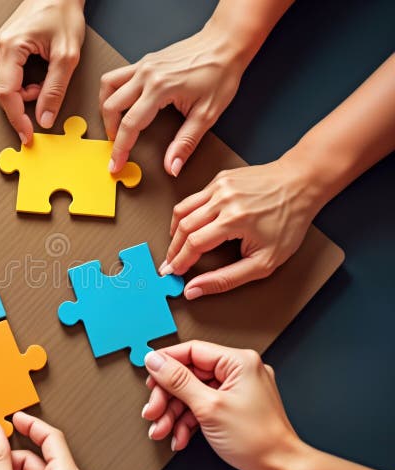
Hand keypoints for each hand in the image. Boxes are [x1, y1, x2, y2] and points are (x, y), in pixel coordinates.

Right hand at [0, 0, 84, 143]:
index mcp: (10, 47)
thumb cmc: (62, 12)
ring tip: (44, 81)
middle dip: (24, 104)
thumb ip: (55, 90)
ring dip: (24, 94)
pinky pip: (6, 78)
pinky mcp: (1, 49)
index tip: (26, 135)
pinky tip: (37, 77)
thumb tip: (45, 117)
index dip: (16, 119)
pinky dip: (22, 86)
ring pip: (4, 87)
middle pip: (3, 93)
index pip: (6, 94)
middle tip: (45, 102)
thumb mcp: (67, 55)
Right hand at [100, 25, 247, 175]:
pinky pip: (117, 75)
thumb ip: (185, 143)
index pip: (130, 124)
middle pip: (111, 106)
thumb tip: (172, 167)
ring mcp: (143, 65)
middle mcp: (146, 75)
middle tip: (118, 146)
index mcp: (160, 89)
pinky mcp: (145, 61)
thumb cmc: (220, 73)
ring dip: (107, 108)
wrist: (225, 44)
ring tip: (115, 124)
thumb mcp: (206, 114)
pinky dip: (113, 91)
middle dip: (111, 131)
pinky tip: (123, 103)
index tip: (115, 164)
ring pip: (107, 86)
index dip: (120, 149)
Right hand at [141, 342, 301, 469]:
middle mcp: (239, 372)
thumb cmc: (258, 440)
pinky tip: (179, 437)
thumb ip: (178, 381)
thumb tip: (155, 361)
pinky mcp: (232, 409)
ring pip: (192, 394)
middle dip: (167, 398)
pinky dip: (188, 423)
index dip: (165, 363)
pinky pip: (202, 408)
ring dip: (173, 414)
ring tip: (162, 430)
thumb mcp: (208, 407)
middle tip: (153, 411)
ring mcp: (236, 391)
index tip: (148, 374)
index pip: (191, 351)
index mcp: (238, 362)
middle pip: (188, 375)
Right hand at [160, 158, 321, 298]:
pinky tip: (191, 225)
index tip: (172, 273)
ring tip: (176, 246)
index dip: (180, 262)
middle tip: (170, 263)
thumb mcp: (265, 262)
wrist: (302, 183)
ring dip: (175, 231)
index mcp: (235, 220)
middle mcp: (223, 199)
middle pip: (183, 227)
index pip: (193, 244)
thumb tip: (195, 288)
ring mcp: (220, 186)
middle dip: (173, 250)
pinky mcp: (220, 178)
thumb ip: (226, 279)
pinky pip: (193, 198)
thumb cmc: (289, 222)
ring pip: (182, 210)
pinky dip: (187, 214)